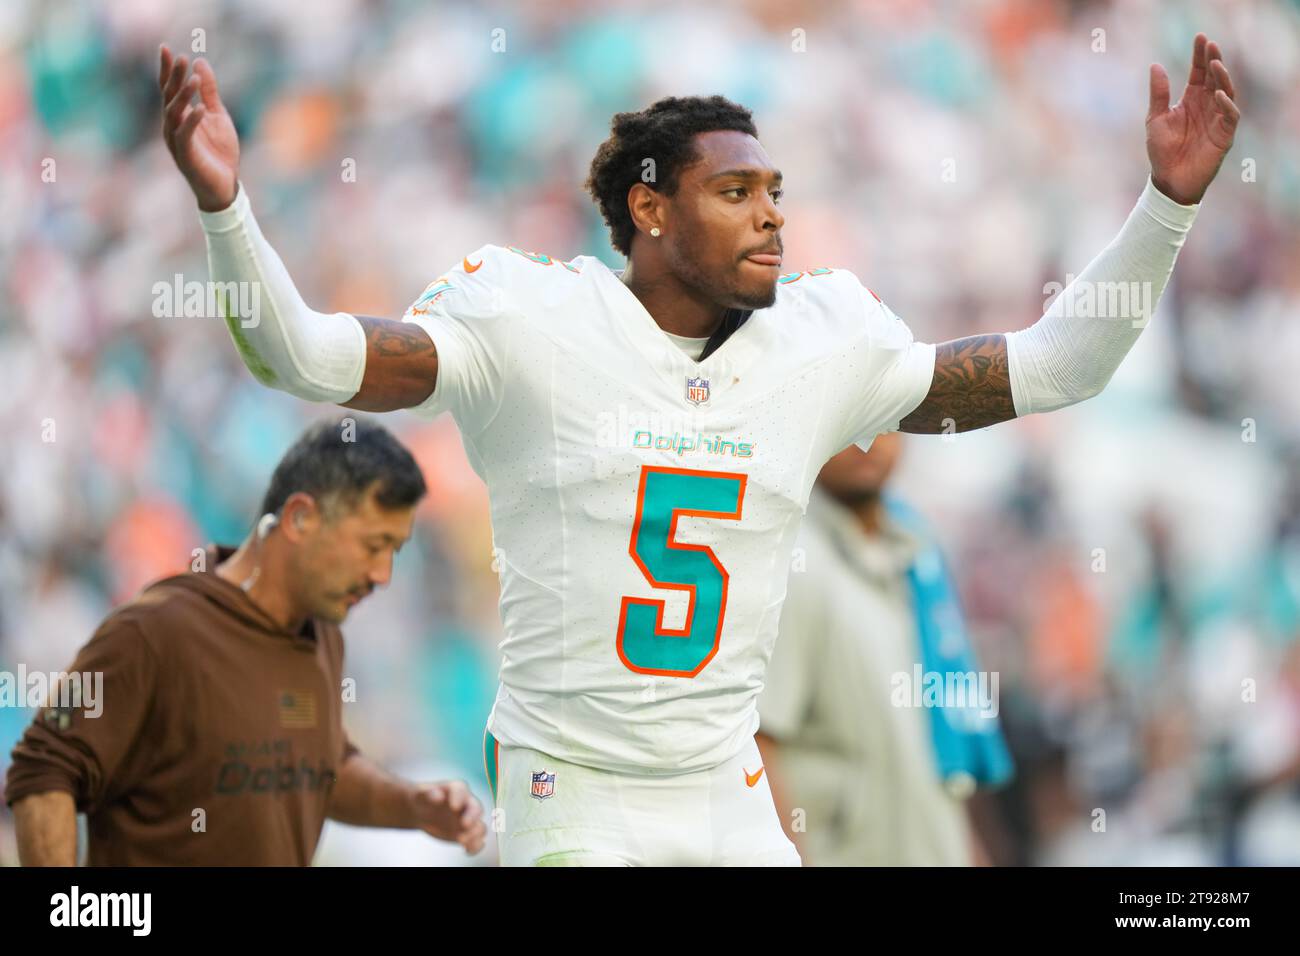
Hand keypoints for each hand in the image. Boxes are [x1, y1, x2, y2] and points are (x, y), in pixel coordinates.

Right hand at [159, 44, 239, 211]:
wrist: (224, 186)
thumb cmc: (219, 152)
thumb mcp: (217, 116)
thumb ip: (210, 92)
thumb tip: (200, 62)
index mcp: (179, 116)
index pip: (169, 88)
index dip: (167, 69)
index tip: (166, 48)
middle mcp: (172, 126)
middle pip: (169, 96)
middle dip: (173, 77)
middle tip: (180, 57)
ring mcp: (176, 140)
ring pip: (174, 113)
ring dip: (183, 95)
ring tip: (194, 79)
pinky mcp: (185, 155)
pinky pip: (185, 134)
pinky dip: (193, 120)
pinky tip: (201, 107)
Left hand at [410, 780, 486, 853]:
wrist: (423, 811)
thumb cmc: (423, 798)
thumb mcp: (421, 794)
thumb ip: (429, 793)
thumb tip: (438, 797)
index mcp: (457, 789)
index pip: (461, 790)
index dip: (459, 798)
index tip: (454, 807)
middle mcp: (467, 803)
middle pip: (476, 809)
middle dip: (472, 817)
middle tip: (464, 825)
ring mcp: (469, 819)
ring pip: (479, 826)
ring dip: (474, 834)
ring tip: (461, 841)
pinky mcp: (467, 833)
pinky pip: (476, 840)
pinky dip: (475, 846)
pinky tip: (466, 850)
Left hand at [1147, 33, 1239, 205]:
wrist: (1168, 180)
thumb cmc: (1162, 151)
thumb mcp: (1156, 119)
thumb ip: (1158, 94)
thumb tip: (1155, 65)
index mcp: (1191, 100)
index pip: (1199, 73)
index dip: (1200, 56)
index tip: (1199, 37)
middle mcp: (1207, 106)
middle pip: (1215, 78)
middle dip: (1214, 60)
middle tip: (1210, 45)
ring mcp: (1217, 119)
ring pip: (1226, 92)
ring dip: (1222, 78)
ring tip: (1215, 64)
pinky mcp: (1224, 135)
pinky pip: (1230, 116)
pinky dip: (1226, 104)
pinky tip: (1218, 95)